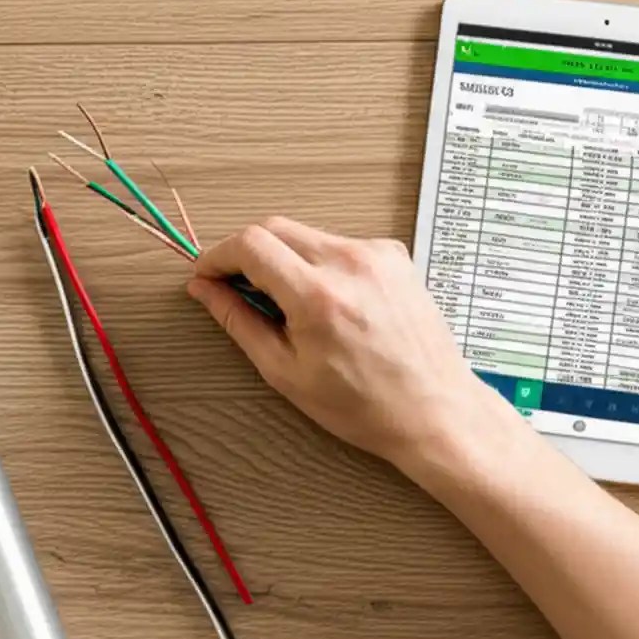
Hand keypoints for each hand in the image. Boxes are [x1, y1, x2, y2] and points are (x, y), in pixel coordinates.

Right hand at [188, 217, 502, 465]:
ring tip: (289, 307)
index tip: (206, 275)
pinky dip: (319, 264)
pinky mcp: (394, 254)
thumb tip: (204, 289)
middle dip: (246, 254)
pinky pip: (338, 244)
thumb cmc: (363, 405)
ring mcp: (377, 254)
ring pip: (305, 234)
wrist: (434, 410)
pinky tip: (328, 303)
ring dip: (284, 259)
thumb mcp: (285, 372)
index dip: (217, 256)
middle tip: (237, 289)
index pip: (250, 244)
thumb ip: (239, 322)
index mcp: (319, 296)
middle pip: (274, 228)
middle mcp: (349, 263)